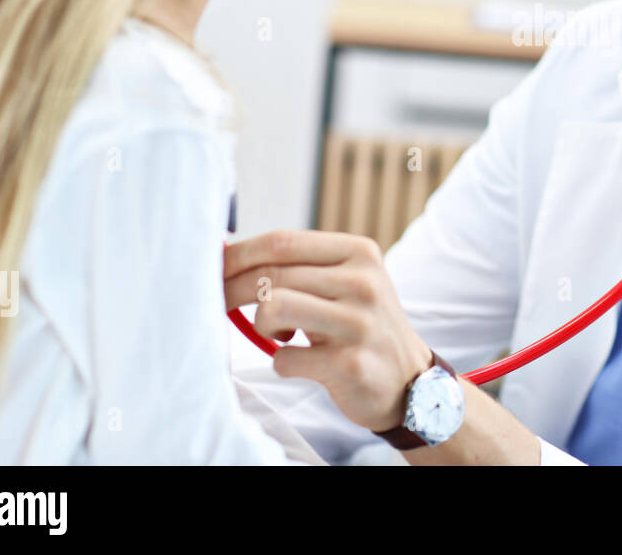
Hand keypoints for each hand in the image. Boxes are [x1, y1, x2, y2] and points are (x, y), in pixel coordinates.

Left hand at [224, 230, 434, 432]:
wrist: (408, 379)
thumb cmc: (360, 325)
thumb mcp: (346, 282)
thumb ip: (301, 266)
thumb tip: (227, 255)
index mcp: (360, 252)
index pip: (282, 242)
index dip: (238, 254)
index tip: (213, 267)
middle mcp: (364, 282)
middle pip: (272, 275)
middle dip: (232, 290)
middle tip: (220, 304)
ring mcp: (359, 323)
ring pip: (274, 307)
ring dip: (263, 325)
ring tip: (281, 333)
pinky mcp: (350, 364)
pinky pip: (285, 358)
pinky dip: (283, 362)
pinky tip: (302, 360)